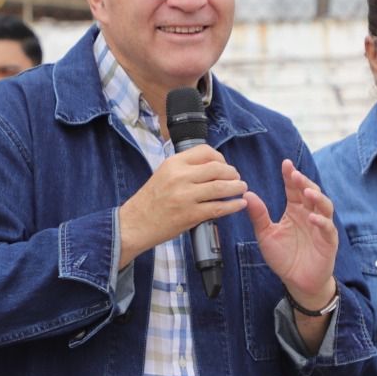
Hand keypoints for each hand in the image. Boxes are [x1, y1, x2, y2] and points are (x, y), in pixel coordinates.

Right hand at [117, 145, 248, 266]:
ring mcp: (186, 196)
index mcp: (174, 164)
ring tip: (242, 189)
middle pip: (218, 168)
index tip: (225, 166)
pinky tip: (239, 204)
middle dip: (233, 173)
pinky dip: (233, 206)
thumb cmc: (149, 201)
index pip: (206, 152)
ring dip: (237, 188)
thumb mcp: (163, 174)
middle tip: (237, 179)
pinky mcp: (191, 215)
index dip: (221, 158)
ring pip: (221, 187)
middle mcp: (180, 177)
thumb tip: (212, 166)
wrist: (134, 224)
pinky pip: (219, 208)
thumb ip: (185, 168)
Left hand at [245, 159, 339, 308]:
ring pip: (324, 205)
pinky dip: (321, 221)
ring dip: (316, 197)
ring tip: (306, 191)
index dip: (290, 176)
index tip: (285, 164)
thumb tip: (247, 194)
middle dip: (303, 181)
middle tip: (294, 173)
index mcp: (295, 210)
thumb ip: (259, 215)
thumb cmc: (284, 257)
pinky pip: (327, 228)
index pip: (293, 188)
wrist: (298, 282)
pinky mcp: (328, 240)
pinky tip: (313, 217)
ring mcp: (321, 226)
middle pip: (310, 192)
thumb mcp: (266, 235)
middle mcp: (309, 214)